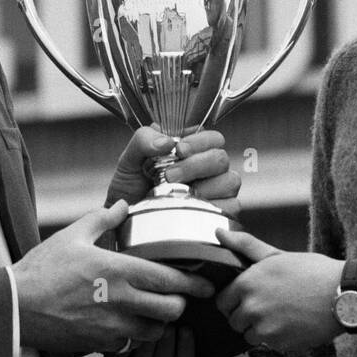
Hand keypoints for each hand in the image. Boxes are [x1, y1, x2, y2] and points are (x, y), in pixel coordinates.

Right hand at [10, 201, 214, 355]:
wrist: (14, 307)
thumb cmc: (42, 268)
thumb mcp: (73, 235)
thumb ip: (103, 219)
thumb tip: (124, 206)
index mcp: (118, 270)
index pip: (169, 280)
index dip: (194, 284)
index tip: (207, 284)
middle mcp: (120, 301)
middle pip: (171, 310)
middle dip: (181, 305)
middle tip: (180, 297)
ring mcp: (110, 327)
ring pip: (155, 332)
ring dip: (160, 323)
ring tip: (156, 311)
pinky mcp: (99, 345)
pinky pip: (131, 345)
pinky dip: (137, 337)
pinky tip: (130, 325)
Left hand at [106, 126, 237, 217]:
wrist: (125, 219)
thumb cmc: (131, 187)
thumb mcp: (130, 158)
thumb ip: (144, 140)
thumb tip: (167, 141)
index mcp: (193, 149)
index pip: (213, 137)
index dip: (199, 141)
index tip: (179, 149)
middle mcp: (209, 168)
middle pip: (221, 158)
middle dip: (195, 165)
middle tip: (169, 175)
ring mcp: (217, 190)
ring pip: (230, 180)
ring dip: (204, 186)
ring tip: (179, 194)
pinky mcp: (220, 213)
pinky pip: (231, 205)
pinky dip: (212, 205)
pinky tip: (191, 207)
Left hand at [214, 230, 344, 351]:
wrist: (343, 294)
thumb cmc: (311, 271)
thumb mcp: (276, 255)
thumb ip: (245, 245)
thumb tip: (219, 232)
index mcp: (247, 284)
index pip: (222, 301)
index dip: (234, 300)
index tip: (249, 296)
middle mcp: (251, 308)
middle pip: (234, 321)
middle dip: (246, 316)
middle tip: (268, 305)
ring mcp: (265, 329)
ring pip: (249, 336)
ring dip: (260, 329)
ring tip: (282, 315)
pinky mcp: (280, 346)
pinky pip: (269, 345)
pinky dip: (278, 339)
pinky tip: (293, 324)